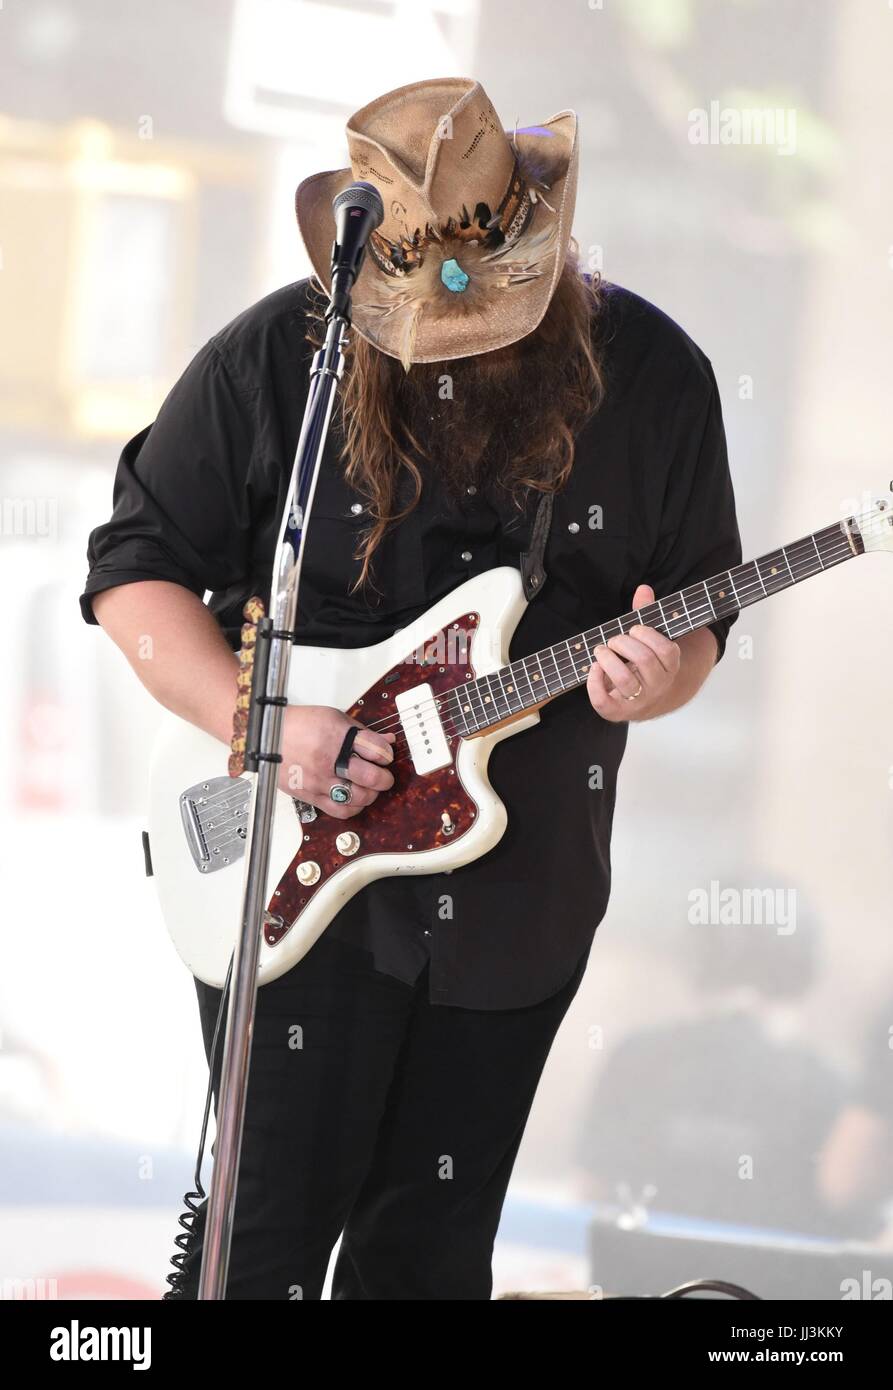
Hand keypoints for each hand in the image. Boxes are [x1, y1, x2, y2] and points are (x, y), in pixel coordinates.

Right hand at [278, 705, 395, 818]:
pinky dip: (353, 807)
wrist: (267, 736)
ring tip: (368, 787)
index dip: (387, 755)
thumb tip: (386, 741)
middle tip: (383, 776)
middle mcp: (329, 759)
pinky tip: (353, 798)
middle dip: (384, 778)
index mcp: (337, 736)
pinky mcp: (310, 795)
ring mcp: (319, 780)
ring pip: (358, 798)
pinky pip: (340, 810)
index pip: (377, 750)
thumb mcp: (333, 717)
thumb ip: (362, 731)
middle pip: (371, 777)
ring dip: (370, 794)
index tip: (385, 756)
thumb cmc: (298, 724)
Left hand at [586, 584, 681, 722]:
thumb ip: (646, 615)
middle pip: (644, 660)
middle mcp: (658, 686)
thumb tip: (643, 589)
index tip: (634, 629)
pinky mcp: (618, 712)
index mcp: (670, 667)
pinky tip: (593, 669)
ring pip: (625, 680)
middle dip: (623, 643)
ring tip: (600, 651)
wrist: (644, 702)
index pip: (667, 650)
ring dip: (607, 660)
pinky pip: (604, 702)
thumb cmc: (643, 664)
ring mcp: (639, 701)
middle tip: (613, 640)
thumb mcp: (648, 641)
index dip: (648, 635)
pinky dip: (594, 683)